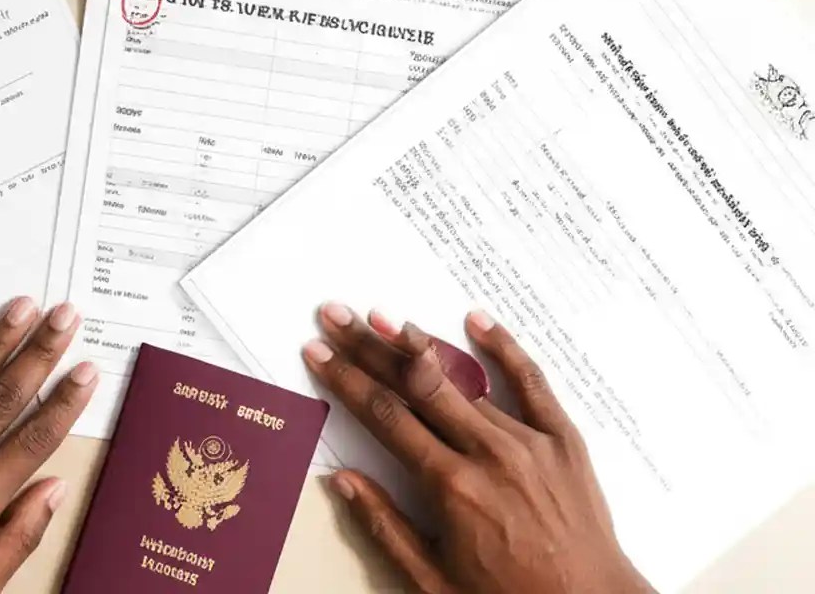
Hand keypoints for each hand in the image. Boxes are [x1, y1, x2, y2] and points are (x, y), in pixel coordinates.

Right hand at [303, 304, 653, 593]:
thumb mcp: (433, 579)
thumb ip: (386, 526)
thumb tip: (344, 481)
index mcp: (452, 487)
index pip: (385, 418)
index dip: (347, 380)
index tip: (320, 354)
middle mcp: (488, 454)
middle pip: (415, 385)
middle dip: (369, 347)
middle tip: (337, 316)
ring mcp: (529, 442)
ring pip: (465, 380)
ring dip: (418, 346)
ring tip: (382, 317)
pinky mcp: (563, 439)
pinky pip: (532, 382)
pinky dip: (504, 348)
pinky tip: (476, 320)